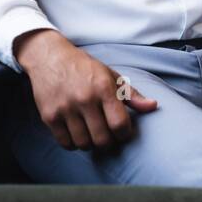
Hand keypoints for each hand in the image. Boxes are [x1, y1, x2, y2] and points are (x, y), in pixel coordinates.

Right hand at [12, 28, 158, 150]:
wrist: (49, 56)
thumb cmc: (84, 67)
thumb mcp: (110, 75)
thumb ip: (132, 95)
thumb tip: (153, 106)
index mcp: (103, 88)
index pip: (120, 125)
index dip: (125, 135)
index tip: (122, 132)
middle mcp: (84, 98)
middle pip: (102, 139)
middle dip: (108, 143)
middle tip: (107, 136)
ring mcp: (65, 108)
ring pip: (83, 144)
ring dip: (90, 144)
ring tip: (91, 133)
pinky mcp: (49, 116)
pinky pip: (65, 143)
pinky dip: (73, 144)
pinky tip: (76, 133)